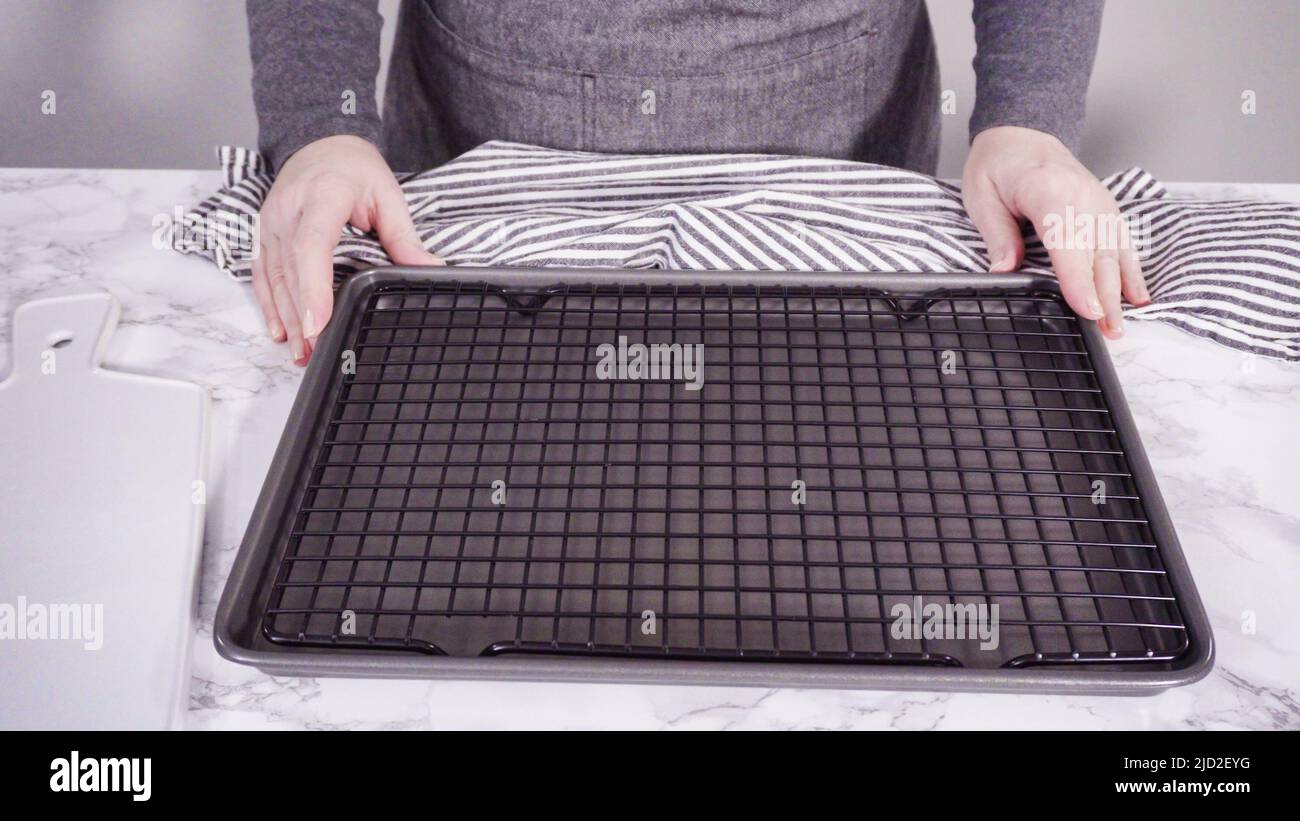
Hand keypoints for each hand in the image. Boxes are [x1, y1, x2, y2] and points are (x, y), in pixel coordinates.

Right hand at [252, 135, 441, 364]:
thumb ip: (404, 235)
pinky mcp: (264, 234)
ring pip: (275, 278)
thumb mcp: (388, 194)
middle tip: (314, 354)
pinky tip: (281, 331)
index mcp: (322, 196)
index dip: (313, 288)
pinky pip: (263, 274)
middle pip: (291, 271)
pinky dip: (270, 304)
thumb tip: (430, 268)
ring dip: (286, 318)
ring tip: (301, 354)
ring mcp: (271, 223)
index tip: (317, 323)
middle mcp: (289, 210)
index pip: (311, 247)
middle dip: (301, 316)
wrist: (320, 141)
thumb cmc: (354, 168)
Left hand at [961, 126, 1149, 338]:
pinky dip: (1132, 271)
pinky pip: (1124, 243)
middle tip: (1108, 333)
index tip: (1089, 310)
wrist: (1021, 133)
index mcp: (1049, 190)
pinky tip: (1139, 298)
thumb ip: (997, 235)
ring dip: (1120, 292)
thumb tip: (1004, 272)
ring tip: (1120, 326)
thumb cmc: (998, 165)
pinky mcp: (1106, 210)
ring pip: (1115, 253)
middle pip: (1097, 254)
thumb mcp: (982, 196)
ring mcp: (1100, 203)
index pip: (1067, 242)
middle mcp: (1083, 197)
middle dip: (1105, 297)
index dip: (1079, 280)